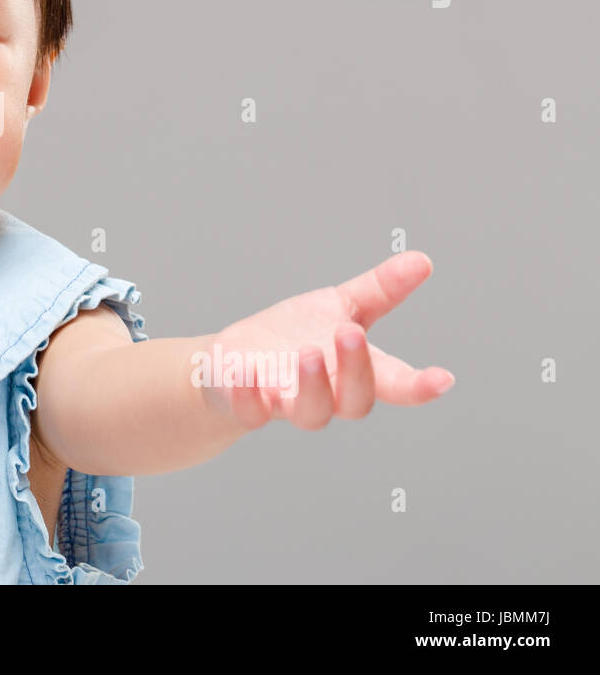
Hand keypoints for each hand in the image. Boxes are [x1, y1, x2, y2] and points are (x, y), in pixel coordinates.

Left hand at [198, 252, 452, 431]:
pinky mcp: (246, 406)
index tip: (442, 378)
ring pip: (311, 414)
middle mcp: (325, 393)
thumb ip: (380, 290)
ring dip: (312, 386)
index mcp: (351, 370)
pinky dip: (249, 394)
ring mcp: (286, 402)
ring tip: (309, 353)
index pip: (394, 383)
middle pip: (355, 401)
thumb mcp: (337, 307)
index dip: (418, 386)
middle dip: (356, 370)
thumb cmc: (292, 337)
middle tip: (350, 333)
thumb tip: (422, 260)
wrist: (233, 361)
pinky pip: (250, 412)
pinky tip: (246, 369)